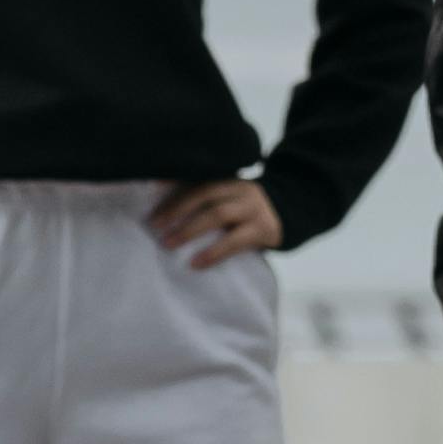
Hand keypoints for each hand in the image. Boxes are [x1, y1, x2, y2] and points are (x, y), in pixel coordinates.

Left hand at [145, 178, 286, 272]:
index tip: (150, 193)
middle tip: (155, 226)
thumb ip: (207, 199)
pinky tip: (196, 263)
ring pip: (218, 215)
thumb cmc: (247, 211)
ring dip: (190, 229)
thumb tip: (164, 206)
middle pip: (204, 194)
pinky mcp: (263, 230)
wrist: (292, 215)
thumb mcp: (230, 198)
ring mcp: (253, 208)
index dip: (174, 186)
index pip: (197, 179)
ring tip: (168, 244)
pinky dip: (213, 253)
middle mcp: (240, 188)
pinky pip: (234, 242)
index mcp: (229, 179)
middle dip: (177, 209)